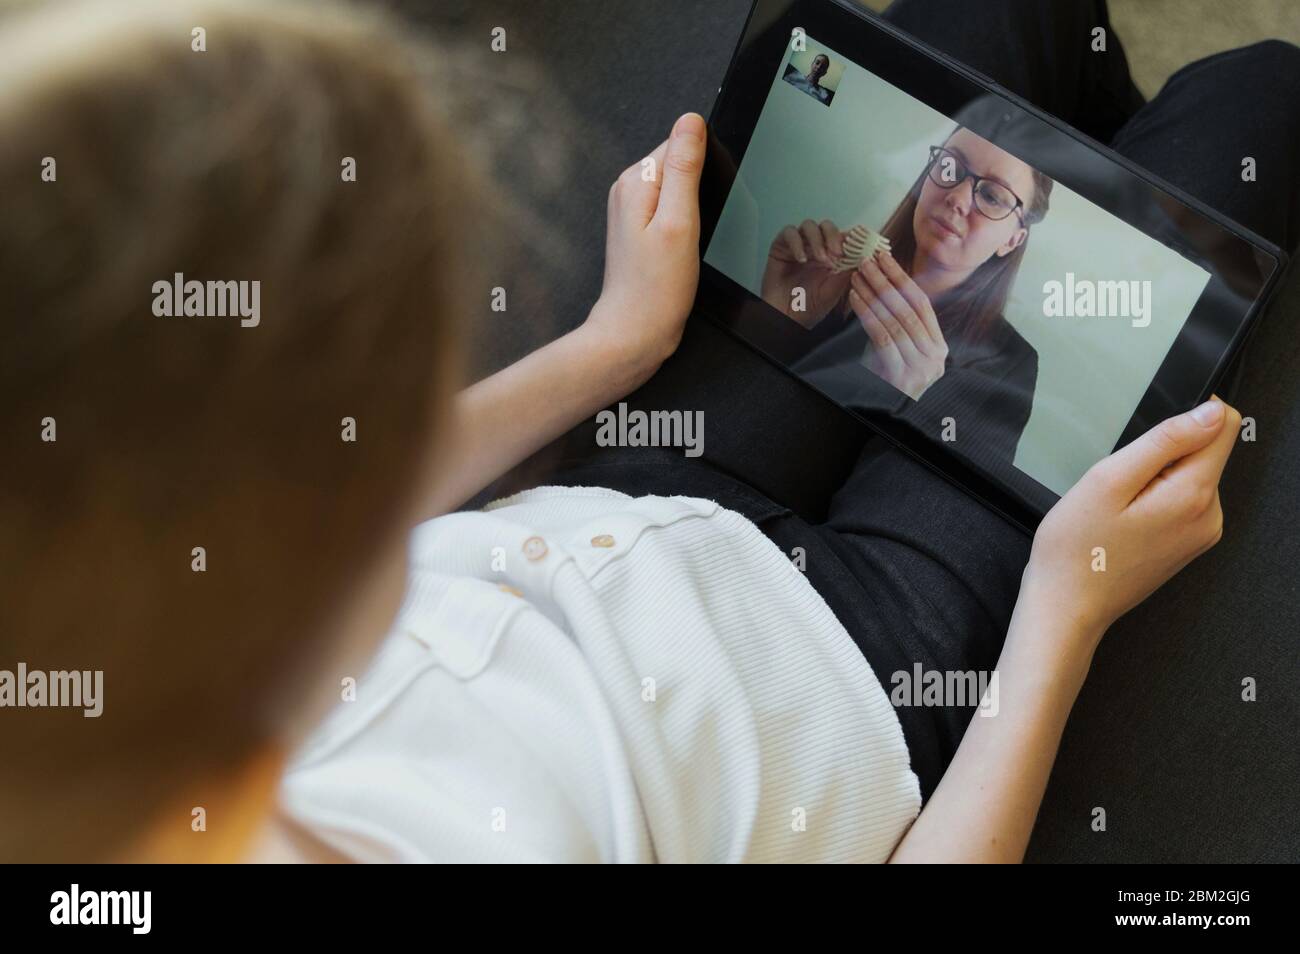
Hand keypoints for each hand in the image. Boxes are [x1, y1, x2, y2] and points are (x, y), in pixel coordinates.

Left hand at [583, 112, 706, 387]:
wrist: (634, 333)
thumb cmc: (656, 288)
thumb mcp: (679, 222)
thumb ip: (685, 168)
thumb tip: (691, 121)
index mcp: (635, 181)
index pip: (680, 144)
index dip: (704, 171)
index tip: (702, 206)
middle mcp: (628, 190)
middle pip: (679, 165)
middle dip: (699, 192)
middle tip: (695, 230)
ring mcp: (632, 210)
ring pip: (678, 190)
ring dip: (693, 212)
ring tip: (686, 243)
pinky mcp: (641, 230)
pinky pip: (672, 210)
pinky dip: (685, 226)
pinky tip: (683, 249)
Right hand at [759, 219, 854, 327]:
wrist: (786, 317)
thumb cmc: (809, 307)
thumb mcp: (836, 288)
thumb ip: (849, 269)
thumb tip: (864, 253)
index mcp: (831, 255)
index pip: (842, 235)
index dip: (850, 236)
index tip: (857, 244)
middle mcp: (815, 247)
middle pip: (827, 226)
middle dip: (833, 237)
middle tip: (837, 252)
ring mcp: (798, 246)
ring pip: (809, 226)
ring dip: (817, 240)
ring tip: (820, 258)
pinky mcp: (781, 246)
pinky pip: (789, 233)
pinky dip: (797, 243)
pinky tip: (801, 258)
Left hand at [850, 251, 946, 400]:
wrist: (893, 420)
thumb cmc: (893, 383)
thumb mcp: (905, 355)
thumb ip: (904, 328)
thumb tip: (889, 286)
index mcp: (939, 348)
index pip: (922, 304)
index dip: (903, 278)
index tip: (886, 258)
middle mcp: (934, 357)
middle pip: (907, 309)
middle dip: (886, 281)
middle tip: (868, 259)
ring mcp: (919, 368)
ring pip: (894, 321)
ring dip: (874, 293)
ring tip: (858, 274)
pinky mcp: (900, 377)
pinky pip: (881, 337)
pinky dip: (867, 314)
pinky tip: (855, 298)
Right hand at [1022, 396, 1240, 648]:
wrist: (1066, 605)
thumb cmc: (1077, 549)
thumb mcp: (1110, 479)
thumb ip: (1166, 440)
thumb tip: (1211, 413)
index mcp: (1193, 494)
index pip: (1225, 426)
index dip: (1186, 418)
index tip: (1149, 442)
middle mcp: (1208, 516)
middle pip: (1204, 452)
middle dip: (1161, 456)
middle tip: (1119, 485)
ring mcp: (1199, 534)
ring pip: (1188, 476)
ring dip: (1153, 480)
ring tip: (1117, 508)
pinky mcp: (1186, 544)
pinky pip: (1179, 502)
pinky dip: (1151, 501)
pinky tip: (1123, 522)